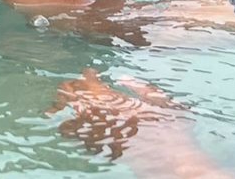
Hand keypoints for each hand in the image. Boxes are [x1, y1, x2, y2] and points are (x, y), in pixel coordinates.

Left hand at [53, 69, 192, 158]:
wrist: (171, 163)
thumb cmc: (173, 131)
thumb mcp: (164, 102)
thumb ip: (143, 88)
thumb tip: (123, 78)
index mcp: (120, 102)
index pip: (95, 85)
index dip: (89, 77)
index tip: (89, 73)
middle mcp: (108, 118)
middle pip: (78, 101)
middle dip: (71, 92)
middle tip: (67, 87)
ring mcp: (104, 136)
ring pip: (75, 122)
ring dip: (68, 112)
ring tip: (62, 106)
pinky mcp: (103, 152)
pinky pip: (81, 141)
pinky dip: (75, 132)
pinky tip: (73, 127)